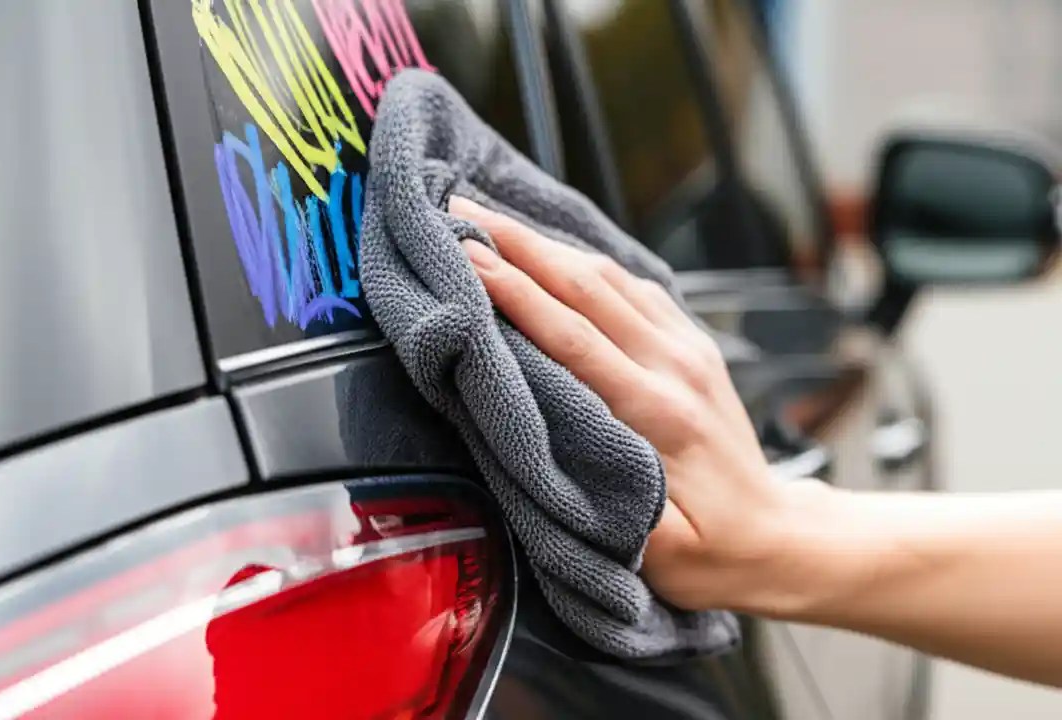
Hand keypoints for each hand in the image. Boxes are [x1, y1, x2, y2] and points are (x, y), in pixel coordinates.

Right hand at [448, 197, 828, 613]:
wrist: (775, 536)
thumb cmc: (712, 552)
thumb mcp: (660, 552)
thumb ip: (610, 503)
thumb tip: (548, 455)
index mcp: (660, 414)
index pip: (572, 336)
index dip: (515, 292)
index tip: (465, 254)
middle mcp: (675, 365)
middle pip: (585, 285)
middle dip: (517, 242)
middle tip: (458, 208)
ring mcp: (687, 348)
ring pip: (608, 274)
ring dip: (545, 241)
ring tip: (489, 216)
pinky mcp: (690, 344)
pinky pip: (633, 283)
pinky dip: (584, 257)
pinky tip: (552, 245)